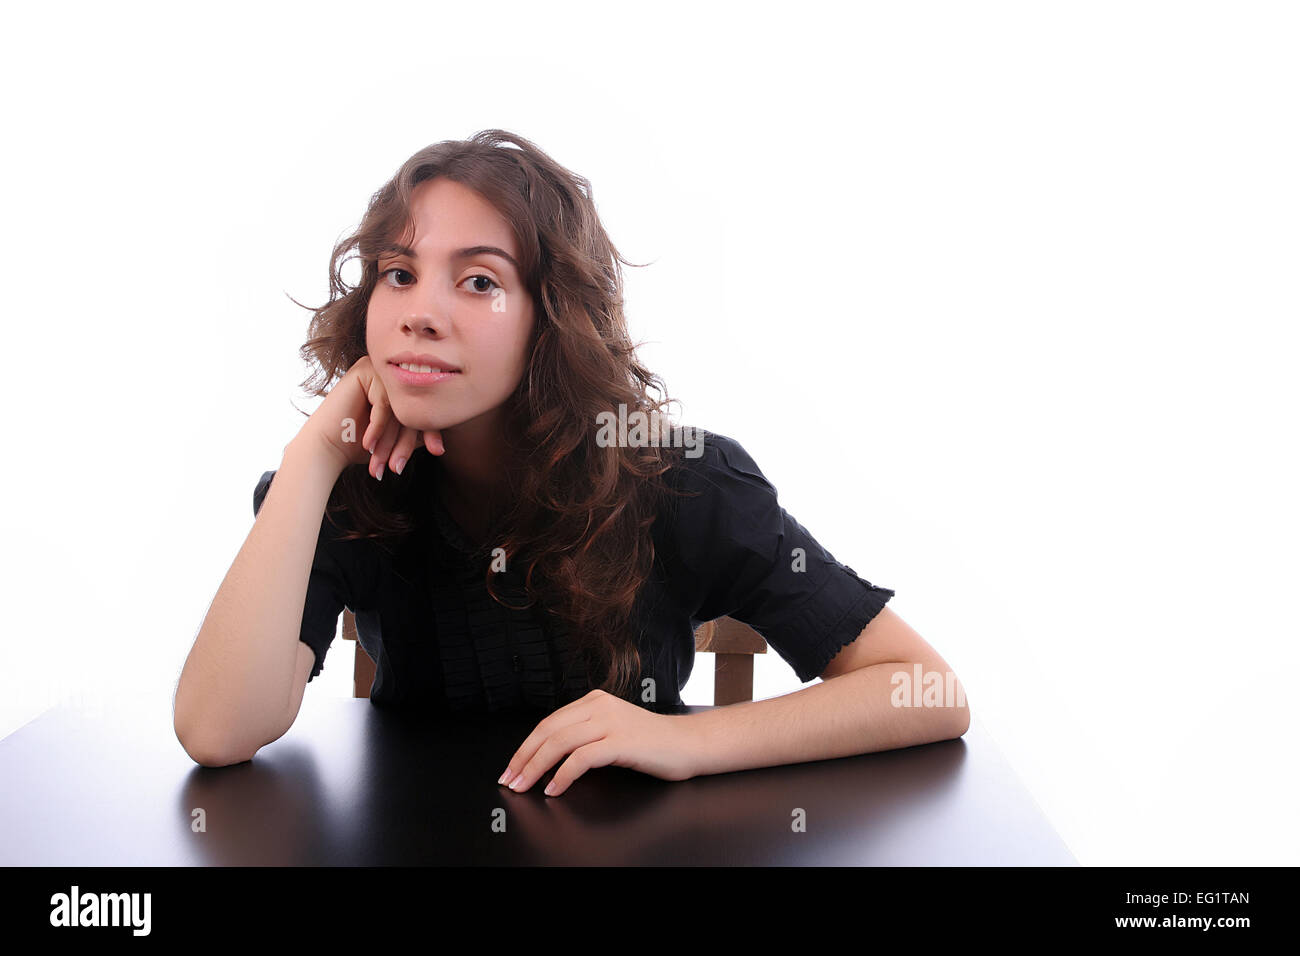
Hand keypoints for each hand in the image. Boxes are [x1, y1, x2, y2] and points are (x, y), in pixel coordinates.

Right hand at [301, 354, 443, 478]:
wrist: (327, 446)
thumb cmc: (362, 446)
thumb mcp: (398, 440)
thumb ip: (418, 434)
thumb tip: (443, 442)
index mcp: (405, 387)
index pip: (423, 409)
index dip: (430, 432)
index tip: (438, 451)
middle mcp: (394, 374)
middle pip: (410, 408)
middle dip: (405, 442)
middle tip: (401, 466)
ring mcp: (379, 369)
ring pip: (397, 407)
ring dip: (390, 439)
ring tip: (387, 463)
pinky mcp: (363, 371)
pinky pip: (382, 403)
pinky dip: (376, 427)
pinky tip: (368, 445)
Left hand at [498, 690, 698, 796]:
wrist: (689, 744)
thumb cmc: (653, 743)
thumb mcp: (613, 729)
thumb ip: (585, 734)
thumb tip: (549, 756)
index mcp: (594, 701)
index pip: (549, 722)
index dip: (526, 746)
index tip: (512, 766)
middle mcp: (599, 706)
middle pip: (548, 730)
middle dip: (524, 757)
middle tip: (510, 779)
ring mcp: (611, 722)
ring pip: (559, 743)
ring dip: (536, 767)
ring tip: (524, 786)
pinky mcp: (621, 741)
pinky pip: (581, 758)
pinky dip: (562, 775)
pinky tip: (554, 789)